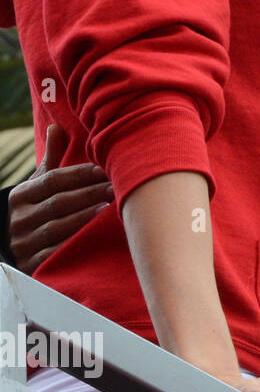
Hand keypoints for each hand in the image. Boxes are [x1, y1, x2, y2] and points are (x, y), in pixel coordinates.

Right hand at [7, 123, 112, 271]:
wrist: (11, 247)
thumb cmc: (36, 210)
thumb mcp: (37, 186)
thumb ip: (51, 160)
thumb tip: (57, 127)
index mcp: (21, 196)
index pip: (51, 181)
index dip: (78, 175)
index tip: (102, 170)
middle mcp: (19, 218)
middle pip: (58, 203)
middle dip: (88, 194)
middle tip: (116, 187)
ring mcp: (23, 243)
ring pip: (58, 227)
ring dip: (85, 217)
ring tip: (110, 207)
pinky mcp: (31, 265)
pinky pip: (55, 253)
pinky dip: (75, 243)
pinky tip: (94, 235)